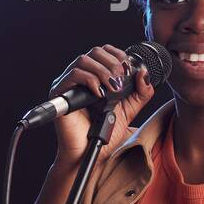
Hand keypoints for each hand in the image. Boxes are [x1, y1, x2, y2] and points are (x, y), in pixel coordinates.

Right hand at [49, 44, 155, 168]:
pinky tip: (99, 94)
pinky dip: (89, 80)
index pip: (105, 52)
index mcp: (96, 75)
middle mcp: (81, 76)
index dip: (118, 55)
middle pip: (95, 52)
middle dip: (112, 64)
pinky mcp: (59, 92)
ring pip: (83, 60)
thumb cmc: (106, 131)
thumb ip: (141, 92)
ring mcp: (69, 83)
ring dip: (103, 71)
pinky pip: (72, 76)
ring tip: (112, 89)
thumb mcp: (130, 109)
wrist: (91, 151)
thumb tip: (144, 72)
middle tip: (121, 82)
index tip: (129, 69)